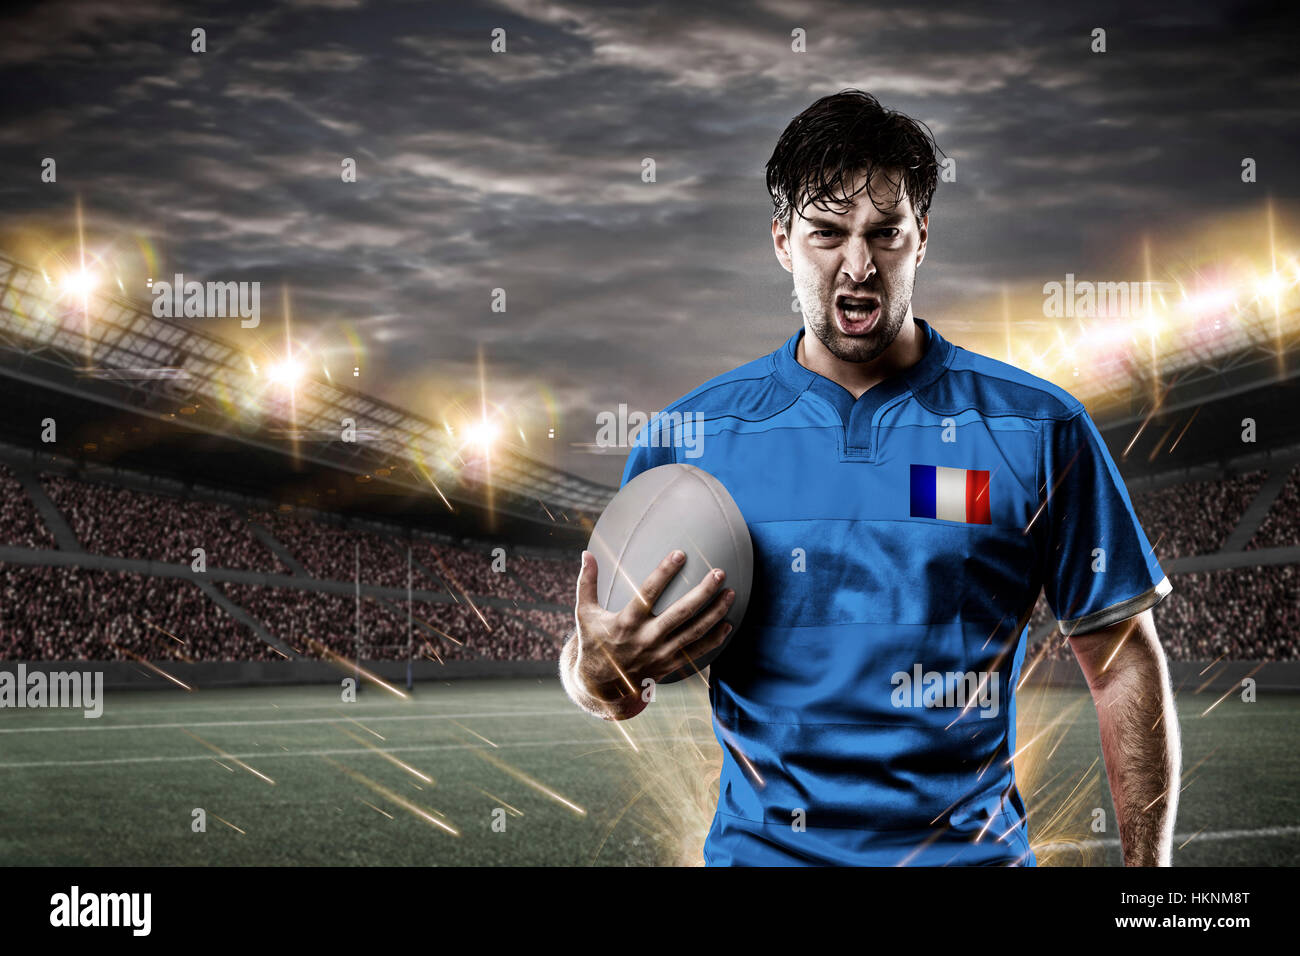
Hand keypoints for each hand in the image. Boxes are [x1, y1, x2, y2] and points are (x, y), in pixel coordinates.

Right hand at [572, 548, 734, 700]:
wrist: (601, 686)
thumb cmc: (594, 643)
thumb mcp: (584, 613)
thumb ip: (586, 583)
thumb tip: (586, 553)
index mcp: (626, 622)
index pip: (648, 593)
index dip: (664, 573)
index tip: (680, 554)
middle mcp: (646, 639)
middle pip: (680, 613)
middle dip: (702, 592)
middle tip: (719, 573)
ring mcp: (660, 654)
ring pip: (694, 632)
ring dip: (715, 613)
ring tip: (730, 593)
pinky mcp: (669, 665)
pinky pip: (696, 652)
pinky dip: (714, 640)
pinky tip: (728, 624)